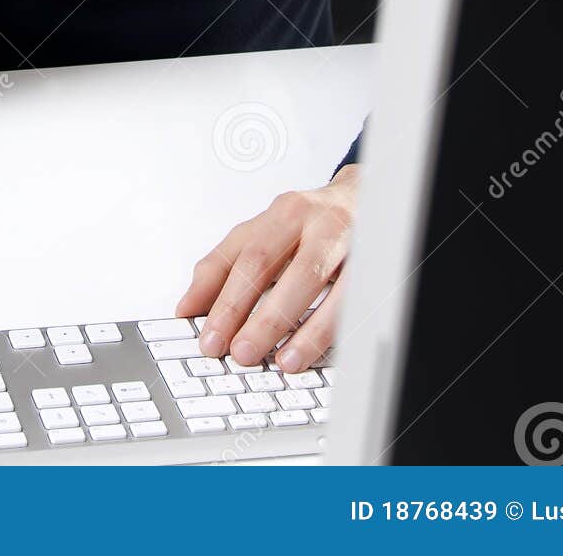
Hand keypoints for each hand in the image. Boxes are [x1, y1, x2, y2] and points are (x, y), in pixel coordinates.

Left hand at [174, 164, 358, 371]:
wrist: (369, 199)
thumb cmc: (310, 223)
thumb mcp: (264, 233)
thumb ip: (223, 266)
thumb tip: (186, 307)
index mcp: (284, 213)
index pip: (246, 256)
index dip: (224, 299)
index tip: (208, 338)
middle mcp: (314, 222)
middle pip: (275, 265)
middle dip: (253, 313)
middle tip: (237, 352)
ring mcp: (347, 240)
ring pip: (314, 281)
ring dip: (294, 326)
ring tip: (278, 362)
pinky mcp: (375, 263)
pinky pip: (351, 298)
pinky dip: (331, 328)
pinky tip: (316, 349)